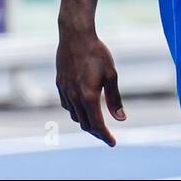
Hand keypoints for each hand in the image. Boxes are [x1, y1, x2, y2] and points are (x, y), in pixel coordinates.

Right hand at [56, 27, 125, 145]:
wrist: (75, 37)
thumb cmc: (97, 54)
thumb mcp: (111, 75)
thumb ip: (114, 99)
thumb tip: (121, 119)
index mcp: (88, 96)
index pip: (97, 124)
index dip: (105, 136)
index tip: (113, 143)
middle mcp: (74, 97)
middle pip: (85, 124)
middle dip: (96, 132)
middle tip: (107, 136)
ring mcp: (64, 92)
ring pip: (75, 116)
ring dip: (86, 122)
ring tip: (97, 123)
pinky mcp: (60, 85)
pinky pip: (68, 106)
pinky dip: (77, 111)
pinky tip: (84, 107)